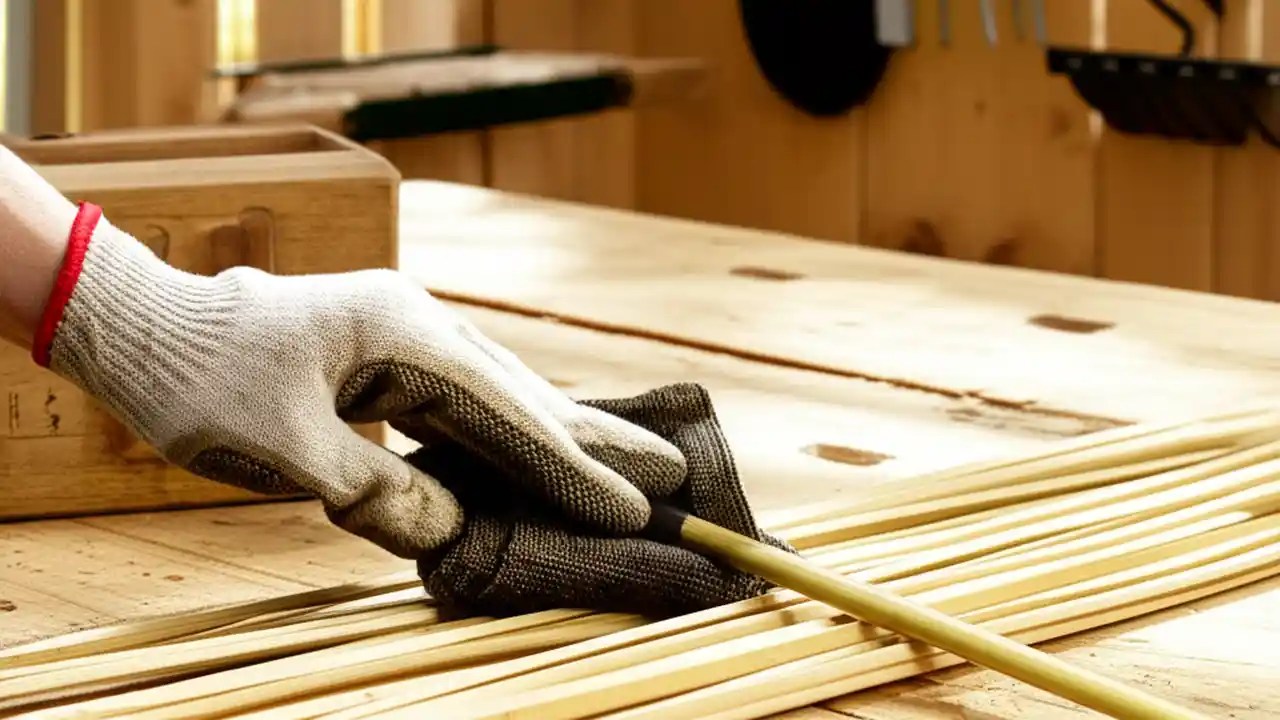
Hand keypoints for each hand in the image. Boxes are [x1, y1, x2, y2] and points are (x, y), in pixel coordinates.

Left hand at [34, 203, 686, 556]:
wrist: (142, 325)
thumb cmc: (203, 380)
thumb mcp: (287, 449)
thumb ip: (377, 491)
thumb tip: (451, 530)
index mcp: (404, 334)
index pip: (509, 414)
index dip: (571, 467)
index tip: (633, 506)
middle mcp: (420, 324)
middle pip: (527, 391)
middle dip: (598, 437)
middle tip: (675, 467)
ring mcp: (406, 334)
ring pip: (504, 390)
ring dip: (565, 428)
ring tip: (632, 455)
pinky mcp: (388, 352)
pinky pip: (469, 396)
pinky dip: (513, 426)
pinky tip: (542, 443)